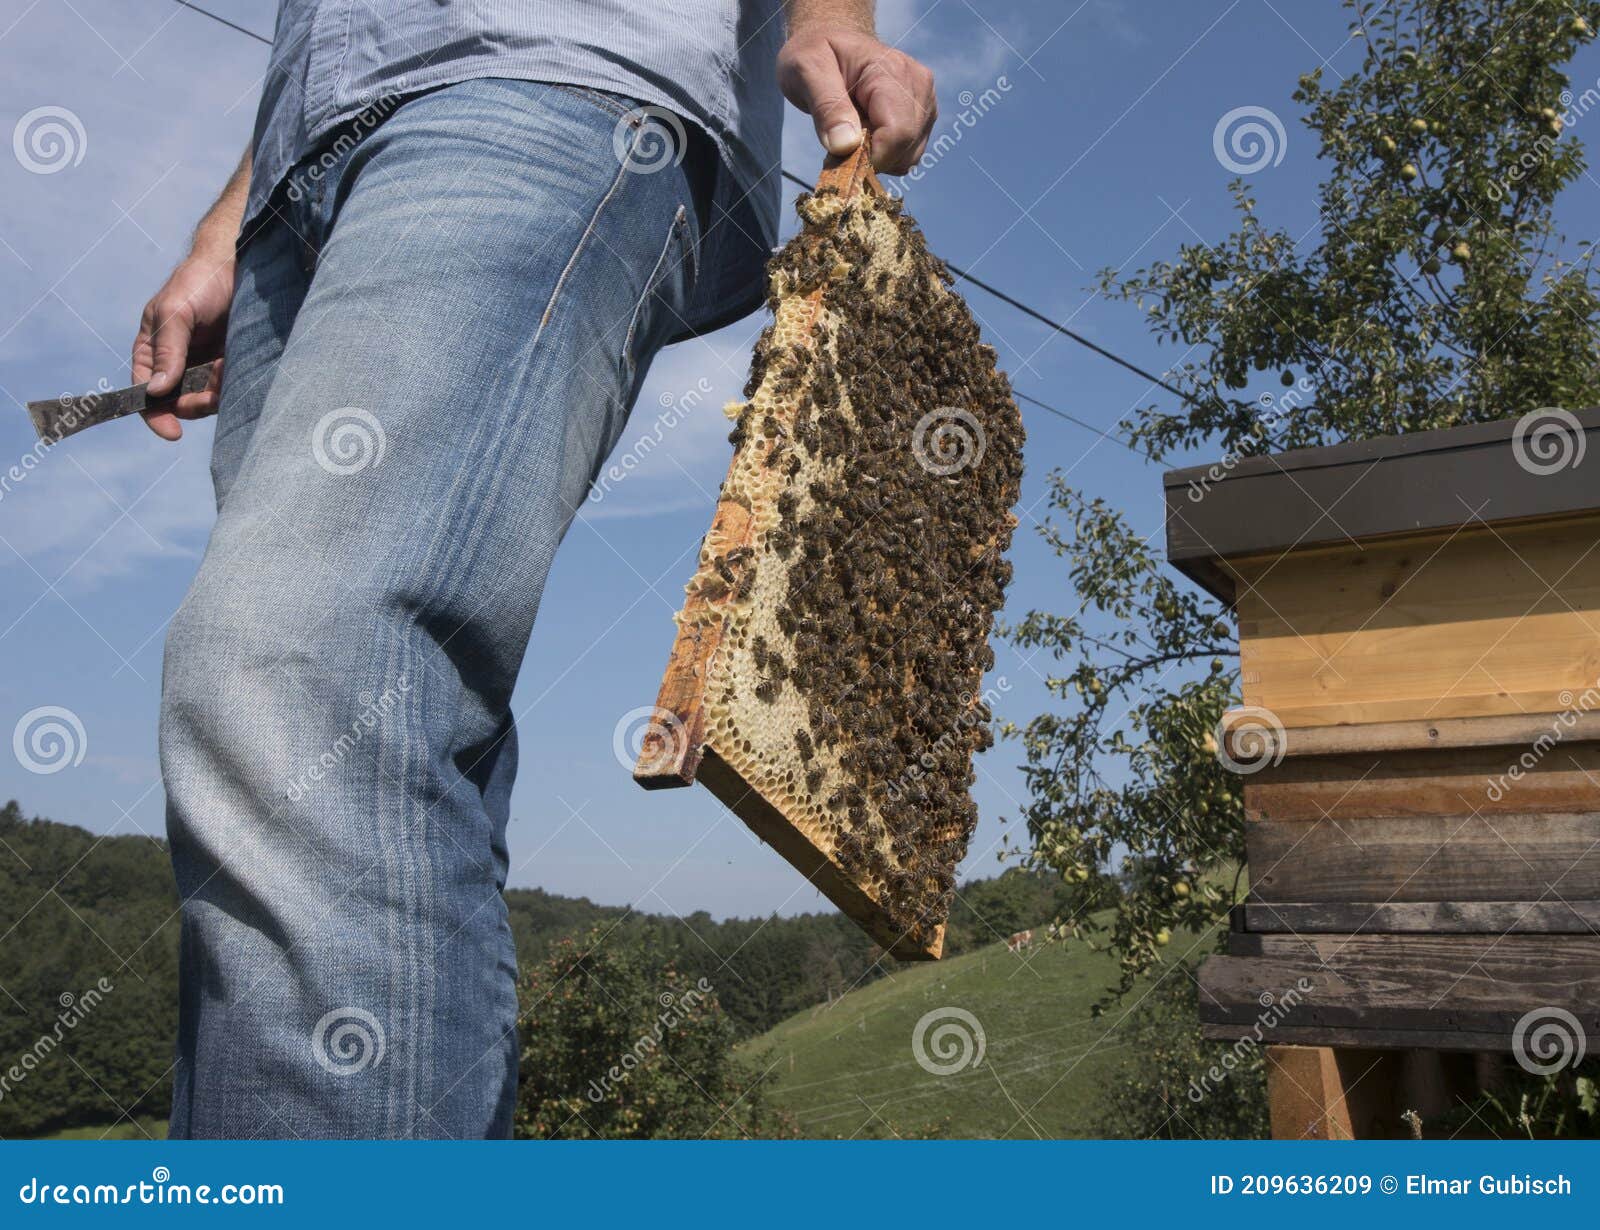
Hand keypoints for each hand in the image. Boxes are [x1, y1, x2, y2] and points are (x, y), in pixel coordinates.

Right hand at [131, 252, 233, 439]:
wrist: (240, 265)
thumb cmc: (199, 282)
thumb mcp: (175, 311)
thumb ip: (167, 350)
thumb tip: (157, 391)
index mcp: (152, 350)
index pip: (145, 392)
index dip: (155, 415)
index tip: (172, 432)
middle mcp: (176, 362)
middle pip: (178, 402)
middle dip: (194, 405)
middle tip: (214, 396)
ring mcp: (203, 365)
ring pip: (206, 399)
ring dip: (217, 394)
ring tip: (226, 366)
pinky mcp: (230, 365)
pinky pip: (229, 389)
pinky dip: (233, 385)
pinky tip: (235, 364)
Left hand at [778, 28, 936, 175]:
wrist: (832, 42)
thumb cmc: (816, 52)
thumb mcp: (807, 70)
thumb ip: (826, 106)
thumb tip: (845, 145)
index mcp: (892, 71)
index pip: (898, 132)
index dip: (870, 156)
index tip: (838, 152)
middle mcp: (918, 85)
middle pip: (905, 148)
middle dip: (870, 157)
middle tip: (839, 139)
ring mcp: (925, 102)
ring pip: (909, 157)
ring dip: (877, 158)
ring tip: (852, 131)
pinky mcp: (923, 117)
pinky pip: (908, 156)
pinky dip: (884, 157)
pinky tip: (865, 136)